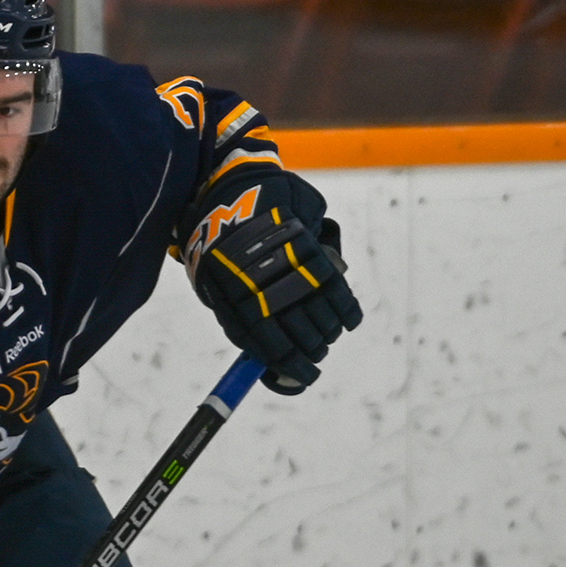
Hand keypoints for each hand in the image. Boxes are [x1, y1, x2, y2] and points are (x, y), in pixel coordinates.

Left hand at [184, 169, 362, 394]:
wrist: (232, 189)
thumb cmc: (223, 244)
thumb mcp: (217, 283)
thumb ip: (241, 316)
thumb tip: (268, 357)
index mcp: (230, 299)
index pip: (265, 346)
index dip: (288, 367)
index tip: (302, 377)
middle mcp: (258, 287)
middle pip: (298, 335)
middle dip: (311, 350)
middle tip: (317, 353)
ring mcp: (286, 268)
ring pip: (319, 315)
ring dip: (328, 332)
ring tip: (328, 335)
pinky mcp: (308, 248)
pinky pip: (335, 290)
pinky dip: (345, 310)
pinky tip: (348, 321)